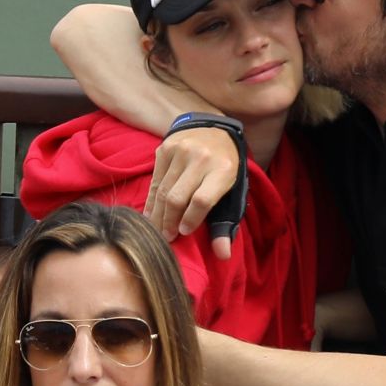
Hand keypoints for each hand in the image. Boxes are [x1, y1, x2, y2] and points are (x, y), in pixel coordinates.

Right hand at [145, 127, 239, 258]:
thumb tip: (222, 255)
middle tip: (166, 238)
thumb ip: (226, 223)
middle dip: (169, 222)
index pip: (202, 200)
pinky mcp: (165, 148)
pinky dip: (152, 200)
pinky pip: (155, 180)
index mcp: (223, 169)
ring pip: (163, 190)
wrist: (215, 129)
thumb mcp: (233, 191)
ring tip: (157, 230)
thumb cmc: (225, 166)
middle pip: (178, 197)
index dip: (190, 219)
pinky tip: (151, 214)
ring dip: (158, 214)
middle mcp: (201, 158)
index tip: (184, 233)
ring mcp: (181, 151)